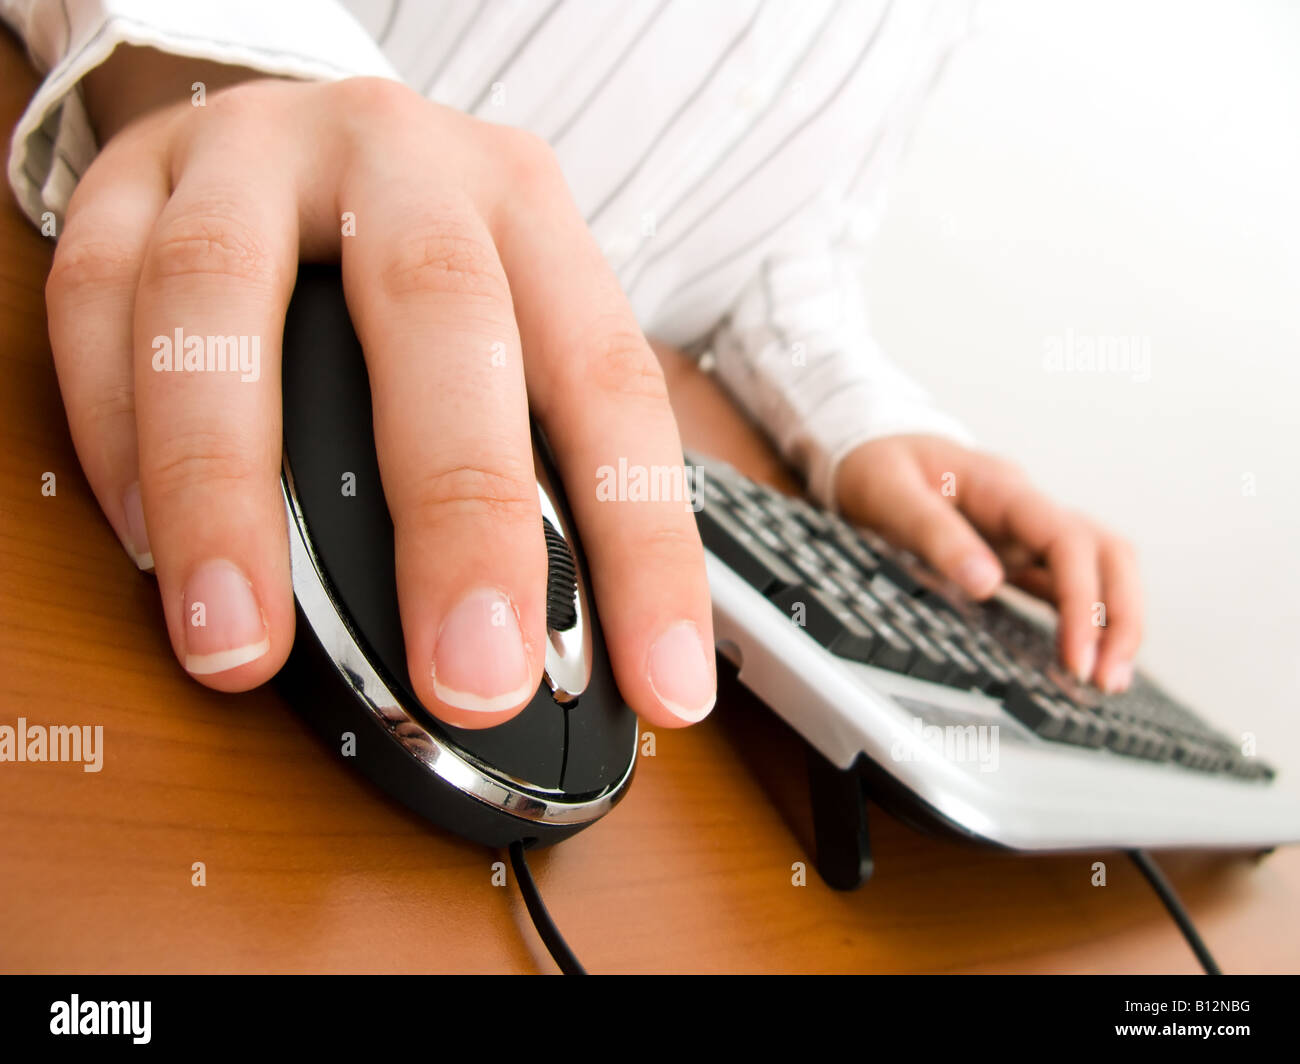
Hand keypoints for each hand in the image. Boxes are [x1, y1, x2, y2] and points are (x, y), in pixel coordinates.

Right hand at [49, 51, 714, 727]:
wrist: (287, 123)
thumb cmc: (410, 250)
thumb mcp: (505, 327)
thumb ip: (534, 463)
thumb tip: (559, 642)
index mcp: (527, 210)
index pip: (609, 382)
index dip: (644, 547)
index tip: (660, 685)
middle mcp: (406, 163)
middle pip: (444, 315)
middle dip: (461, 516)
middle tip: (470, 675)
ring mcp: (259, 154)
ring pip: (225, 295)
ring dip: (228, 486)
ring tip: (244, 639)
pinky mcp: (131, 177)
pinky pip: (102, 300)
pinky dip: (117, 431)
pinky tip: (151, 542)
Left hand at [834, 435, 1140, 691]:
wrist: (870, 447)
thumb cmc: (880, 466)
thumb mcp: (890, 494)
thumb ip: (935, 535)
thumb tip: (985, 583)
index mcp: (1003, 489)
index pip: (1070, 541)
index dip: (1083, 599)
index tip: (1075, 656)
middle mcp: (1028, 511)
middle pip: (1108, 554)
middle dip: (1120, 617)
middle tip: (1108, 681)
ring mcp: (1025, 533)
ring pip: (1098, 569)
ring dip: (1112, 621)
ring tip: (1106, 681)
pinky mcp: (1015, 554)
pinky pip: (1065, 584)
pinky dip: (1082, 620)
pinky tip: (1081, 658)